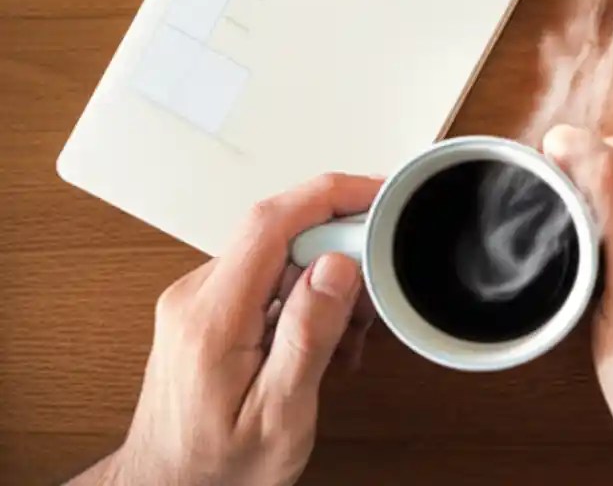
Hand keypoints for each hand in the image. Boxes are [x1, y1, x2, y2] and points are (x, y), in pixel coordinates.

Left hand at [70, 174, 381, 485]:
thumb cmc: (220, 467)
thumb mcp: (279, 414)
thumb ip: (308, 336)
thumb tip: (336, 267)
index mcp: (213, 316)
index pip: (271, 222)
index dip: (329, 195)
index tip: (377, 193)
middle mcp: (197, 296)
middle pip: (281, 234)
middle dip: (340, 253)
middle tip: (371, 304)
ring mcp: (198, 300)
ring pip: (278, 257)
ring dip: (325, 283)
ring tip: (344, 341)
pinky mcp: (206, 310)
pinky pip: (266, 279)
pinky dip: (304, 299)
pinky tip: (319, 342)